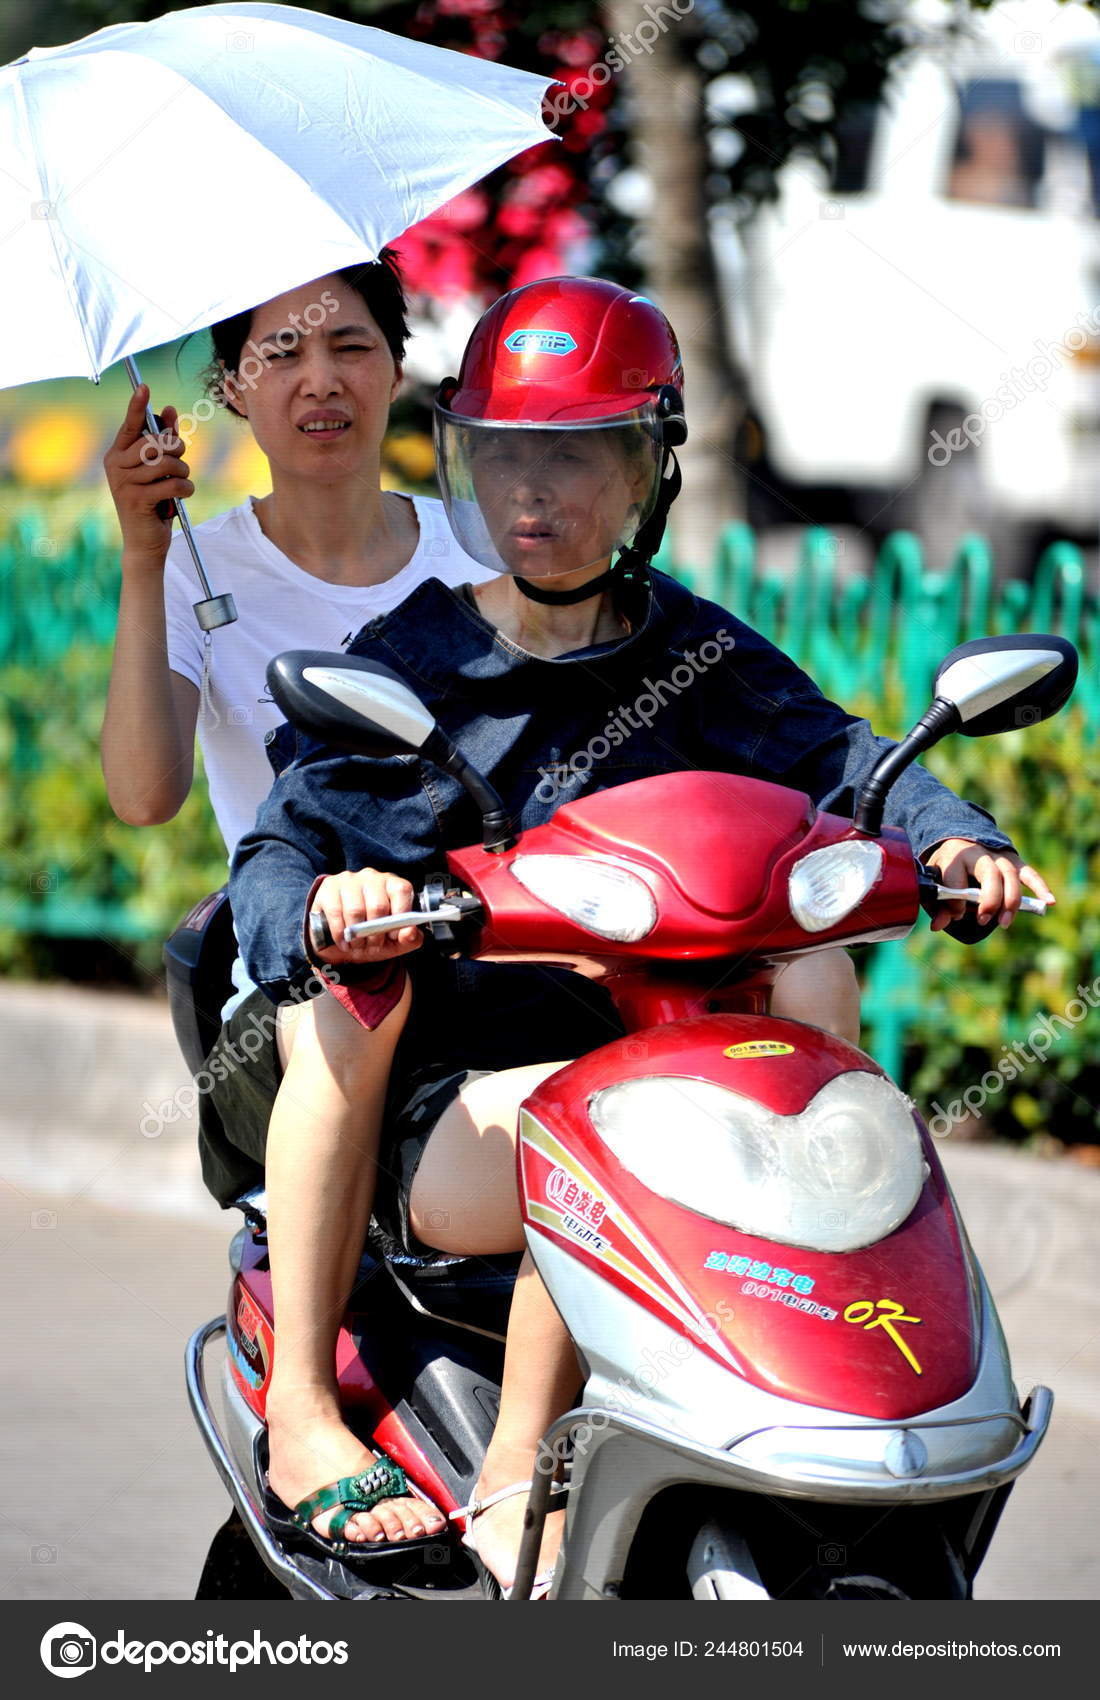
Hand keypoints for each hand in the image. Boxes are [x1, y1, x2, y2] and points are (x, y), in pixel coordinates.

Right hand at [102, 385, 193, 565]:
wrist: (144, 542)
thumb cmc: (153, 502)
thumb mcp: (158, 471)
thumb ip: (163, 441)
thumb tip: (168, 410)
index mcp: (117, 454)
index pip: (129, 425)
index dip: (137, 406)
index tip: (145, 387)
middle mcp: (115, 465)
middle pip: (157, 442)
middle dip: (178, 451)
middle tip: (180, 466)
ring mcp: (124, 482)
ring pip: (168, 463)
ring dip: (183, 474)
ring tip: (180, 484)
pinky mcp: (137, 499)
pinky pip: (173, 484)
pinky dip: (185, 490)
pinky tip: (180, 499)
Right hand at [309, 868, 423, 966]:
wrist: (340, 939)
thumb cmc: (371, 936)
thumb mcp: (394, 942)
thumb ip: (409, 939)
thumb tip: (410, 932)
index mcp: (392, 884)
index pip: (402, 890)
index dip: (400, 915)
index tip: (393, 935)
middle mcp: (372, 877)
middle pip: (378, 905)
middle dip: (375, 933)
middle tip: (372, 944)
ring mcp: (349, 880)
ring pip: (355, 910)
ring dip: (357, 936)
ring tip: (357, 945)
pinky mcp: (329, 887)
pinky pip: (335, 912)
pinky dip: (340, 933)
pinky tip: (344, 942)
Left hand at [923, 840, 1055, 931]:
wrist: (962, 840)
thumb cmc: (948, 866)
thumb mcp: (936, 881)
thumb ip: (938, 904)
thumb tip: (937, 927)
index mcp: (955, 855)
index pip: (957, 877)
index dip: (955, 900)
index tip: (955, 914)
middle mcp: (980, 853)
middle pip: (990, 874)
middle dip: (989, 900)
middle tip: (983, 921)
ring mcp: (999, 856)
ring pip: (1010, 875)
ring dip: (1011, 901)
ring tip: (1005, 922)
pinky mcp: (1014, 861)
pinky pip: (1029, 873)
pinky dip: (1040, 887)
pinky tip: (1049, 902)